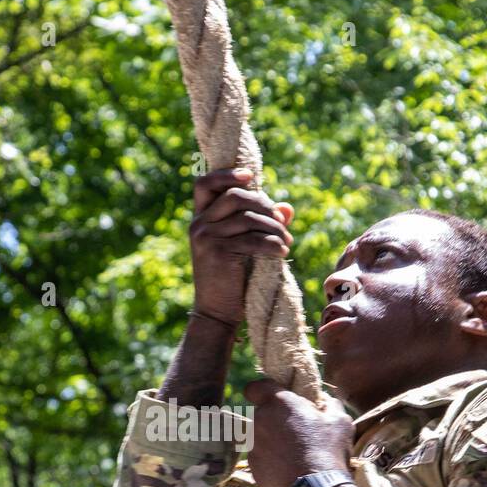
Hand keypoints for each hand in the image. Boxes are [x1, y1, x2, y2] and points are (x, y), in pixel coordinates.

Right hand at [190, 168, 294, 326]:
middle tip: (282, 224)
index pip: (204, 184)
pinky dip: (272, 245)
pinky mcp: (217, 252)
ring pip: (248, 218)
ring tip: (287, 242)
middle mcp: (198, 224)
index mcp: (200, 218)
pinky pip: (253, 240)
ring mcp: (205, 237)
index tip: (250, 176)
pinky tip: (283, 253)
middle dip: (265, 206)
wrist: (217, 311)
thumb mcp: (244, 246)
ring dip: (274, 229)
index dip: (226, 175)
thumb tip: (288, 208)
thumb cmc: (232, 278)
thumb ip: (262, 223)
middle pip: (236, 196)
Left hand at [244, 378, 354, 486]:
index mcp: (280, 403)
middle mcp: (260, 421)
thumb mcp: (340, 421)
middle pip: (262, 414)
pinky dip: (270, 460)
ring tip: (294, 454)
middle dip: (275, 420)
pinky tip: (288, 468)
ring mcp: (254, 445)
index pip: (255, 387)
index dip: (261, 391)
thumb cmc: (329, 450)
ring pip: (260, 437)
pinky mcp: (252, 466)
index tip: (271, 397)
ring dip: (272, 441)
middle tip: (296, 431)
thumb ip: (330, 405)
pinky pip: (260, 457)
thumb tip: (326, 401)